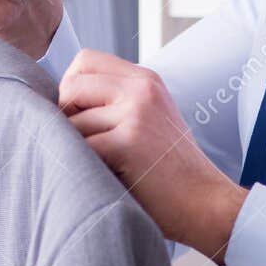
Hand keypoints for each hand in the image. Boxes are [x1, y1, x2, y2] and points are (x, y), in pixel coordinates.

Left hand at [58, 49, 247, 262]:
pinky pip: (80, 147)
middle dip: (65, 115)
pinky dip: (84, 166)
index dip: (72, 87)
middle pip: (71, 83)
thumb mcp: (148, 120)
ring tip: (102, 167)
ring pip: (71, 120)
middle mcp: (142, 88)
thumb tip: (58, 101)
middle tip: (86, 144)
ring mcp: (137, 112)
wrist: (207, 205)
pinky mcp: (129, 141)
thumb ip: (114, 102)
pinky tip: (104, 178)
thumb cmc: (169, 172)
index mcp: (145, 80)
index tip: (81, 117)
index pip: (85, 60)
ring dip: (75, 147)